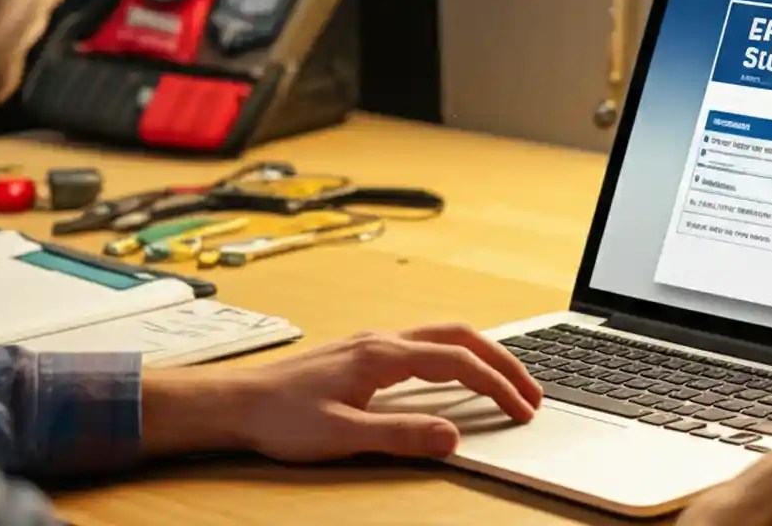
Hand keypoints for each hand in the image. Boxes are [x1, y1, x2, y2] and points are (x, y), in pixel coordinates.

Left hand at [141, 324, 542, 461]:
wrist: (239, 402)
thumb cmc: (282, 417)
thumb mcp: (343, 434)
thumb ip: (400, 435)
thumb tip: (451, 436)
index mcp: (383, 355)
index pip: (458, 362)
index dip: (497, 386)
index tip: (522, 410)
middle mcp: (382, 341)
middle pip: (460, 337)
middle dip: (503, 361)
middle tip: (532, 392)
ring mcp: (373, 343)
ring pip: (443, 335)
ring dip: (482, 355)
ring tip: (507, 382)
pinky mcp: (364, 353)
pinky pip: (425, 344)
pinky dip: (457, 355)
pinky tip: (456, 376)